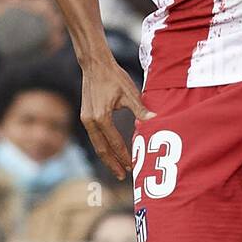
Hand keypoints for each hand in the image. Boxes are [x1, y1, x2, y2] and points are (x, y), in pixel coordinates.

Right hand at [81, 59, 154, 179]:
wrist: (95, 65)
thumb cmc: (114, 77)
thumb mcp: (130, 93)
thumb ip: (141, 110)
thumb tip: (155, 121)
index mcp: (101, 117)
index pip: (114, 143)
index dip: (124, 157)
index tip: (132, 167)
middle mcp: (90, 121)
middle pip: (101, 149)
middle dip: (112, 164)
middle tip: (122, 177)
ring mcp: (85, 119)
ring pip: (96, 144)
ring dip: (107, 157)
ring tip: (117, 168)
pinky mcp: (85, 116)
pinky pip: (95, 136)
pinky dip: (103, 146)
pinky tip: (111, 151)